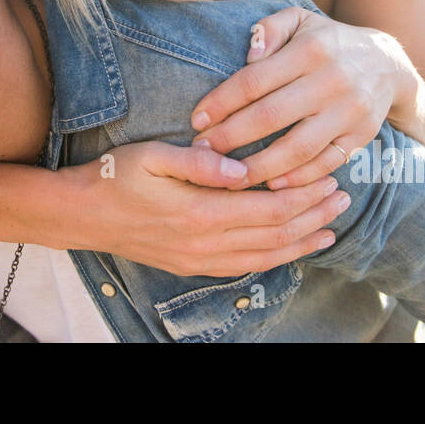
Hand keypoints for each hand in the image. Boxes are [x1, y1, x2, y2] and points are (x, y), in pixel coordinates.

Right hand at [71, 140, 350, 277]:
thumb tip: (241, 168)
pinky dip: (274, 259)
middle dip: (313, 217)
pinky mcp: (191, 265)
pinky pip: (244, 267)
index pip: (268, 207)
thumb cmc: (116, 176)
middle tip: (343, 199)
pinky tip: (289, 250)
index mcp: (201, 212)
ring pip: (264, 256)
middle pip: (274, 234)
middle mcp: (206, 243)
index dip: (303, 196)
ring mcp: (199, 259)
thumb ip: (199, 163)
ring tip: (330, 230)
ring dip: (300, 243)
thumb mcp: (154, 156)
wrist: (82, 215)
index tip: (329, 181)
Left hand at [190, 6, 419, 190]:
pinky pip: (325, 164)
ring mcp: (348, 112)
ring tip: (230, 177)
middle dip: (230, 138)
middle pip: (270, 117)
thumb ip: (271, 29)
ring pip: (297, 148)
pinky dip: (297, 179)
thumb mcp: (301, 19)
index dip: (222, 102)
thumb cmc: (327, 42)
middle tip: (202, 153)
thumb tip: (250, 53)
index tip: (197, 120)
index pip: (255, 80)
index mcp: (310, 50)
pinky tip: (270, 185)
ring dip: (259, 168)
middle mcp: (331, 81)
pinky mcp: (361, 136)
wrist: (388, 63)